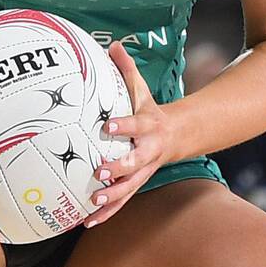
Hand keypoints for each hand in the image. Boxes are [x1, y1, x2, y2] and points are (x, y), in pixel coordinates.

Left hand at [83, 41, 176, 227]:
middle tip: (100, 170)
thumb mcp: (141, 89)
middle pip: (135, 162)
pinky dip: (106, 213)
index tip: (108, 125)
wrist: (178, 136)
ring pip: (129, 187)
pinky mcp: (136, 183)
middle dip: (119, 168)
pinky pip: (122, 201)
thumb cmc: (151, 110)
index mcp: (148, 126)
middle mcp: (148, 151)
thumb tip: (111, 44)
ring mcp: (143, 170)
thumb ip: (125, 69)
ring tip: (94, 202)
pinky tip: (87, 221)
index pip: (136, 124)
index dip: (124, 125)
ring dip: (112, 197)